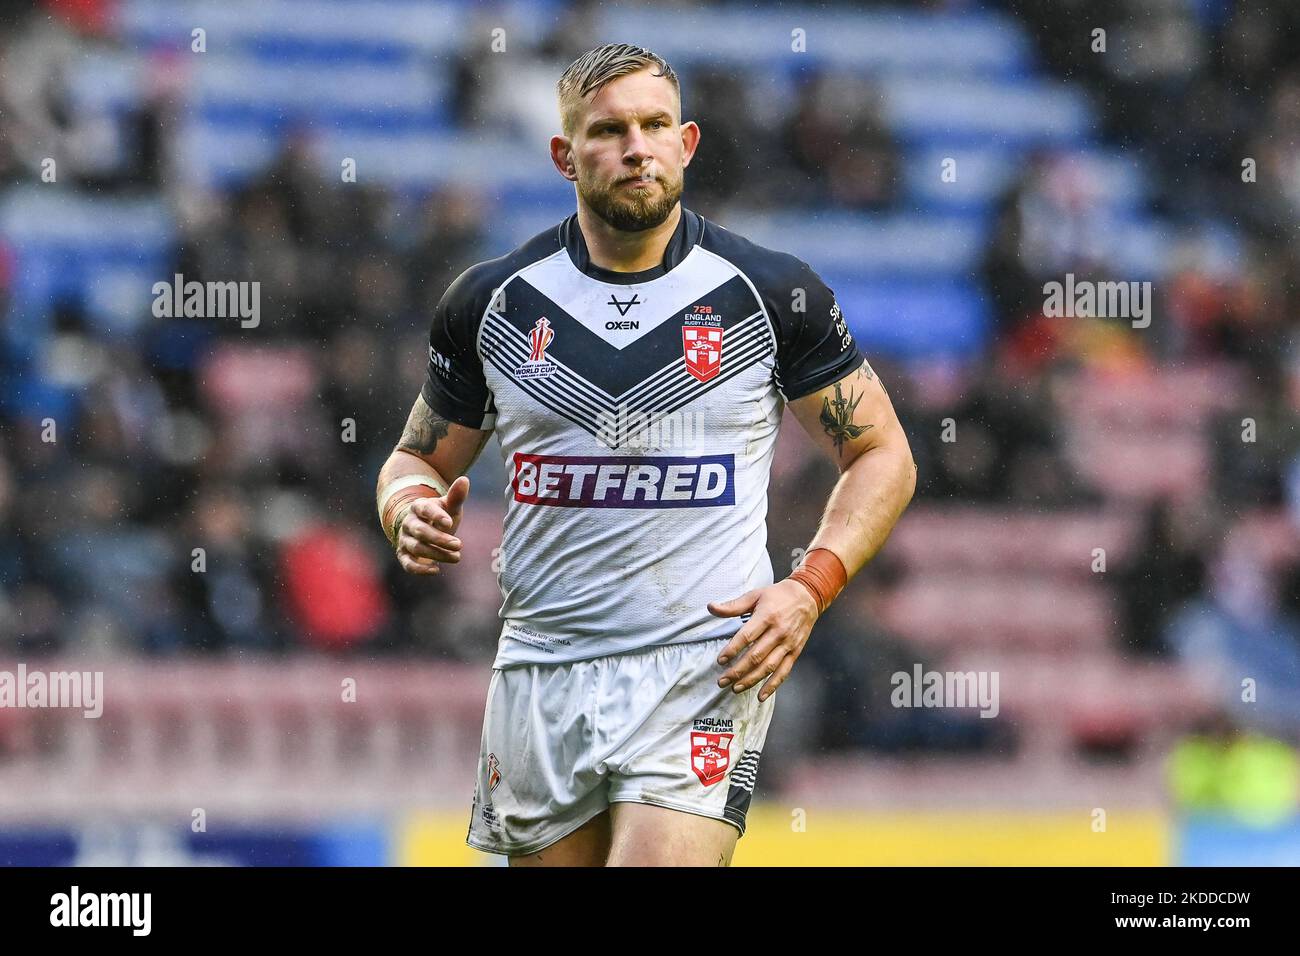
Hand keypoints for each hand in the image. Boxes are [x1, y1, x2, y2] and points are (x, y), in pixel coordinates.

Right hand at [395, 475, 469, 575]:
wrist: (424, 529)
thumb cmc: (440, 516)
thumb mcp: (449, 506)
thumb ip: (456, 496)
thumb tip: (465, 480)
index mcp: (419, 507)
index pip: (424, 509)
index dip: (436, 516)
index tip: (450, 523)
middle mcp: (408, 523)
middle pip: (420, 532)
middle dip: (440, 539)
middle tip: (459, 544)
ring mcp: (404, 539)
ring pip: (417, 548)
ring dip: (437, 554)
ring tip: (457, 557)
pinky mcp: (404, 555)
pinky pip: (407, 564)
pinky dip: (420, 569)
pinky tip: (436, 570)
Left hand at [707, 579, 818, 700]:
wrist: (807, 596)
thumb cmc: (777, 596)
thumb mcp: (755, 595)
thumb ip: (733, 605)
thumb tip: (710, 607)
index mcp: (767, 616)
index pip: (746, 637)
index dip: (732, 650)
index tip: (720, 661)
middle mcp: (778, 632)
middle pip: (756, 656)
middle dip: (737, 671)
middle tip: (722, 681)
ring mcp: (788, 644)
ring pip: (768, 667)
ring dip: (751, 680)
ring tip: (735, 688)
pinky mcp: (795, 652)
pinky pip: (784, 672)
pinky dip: (772, 686)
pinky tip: (761, 696)